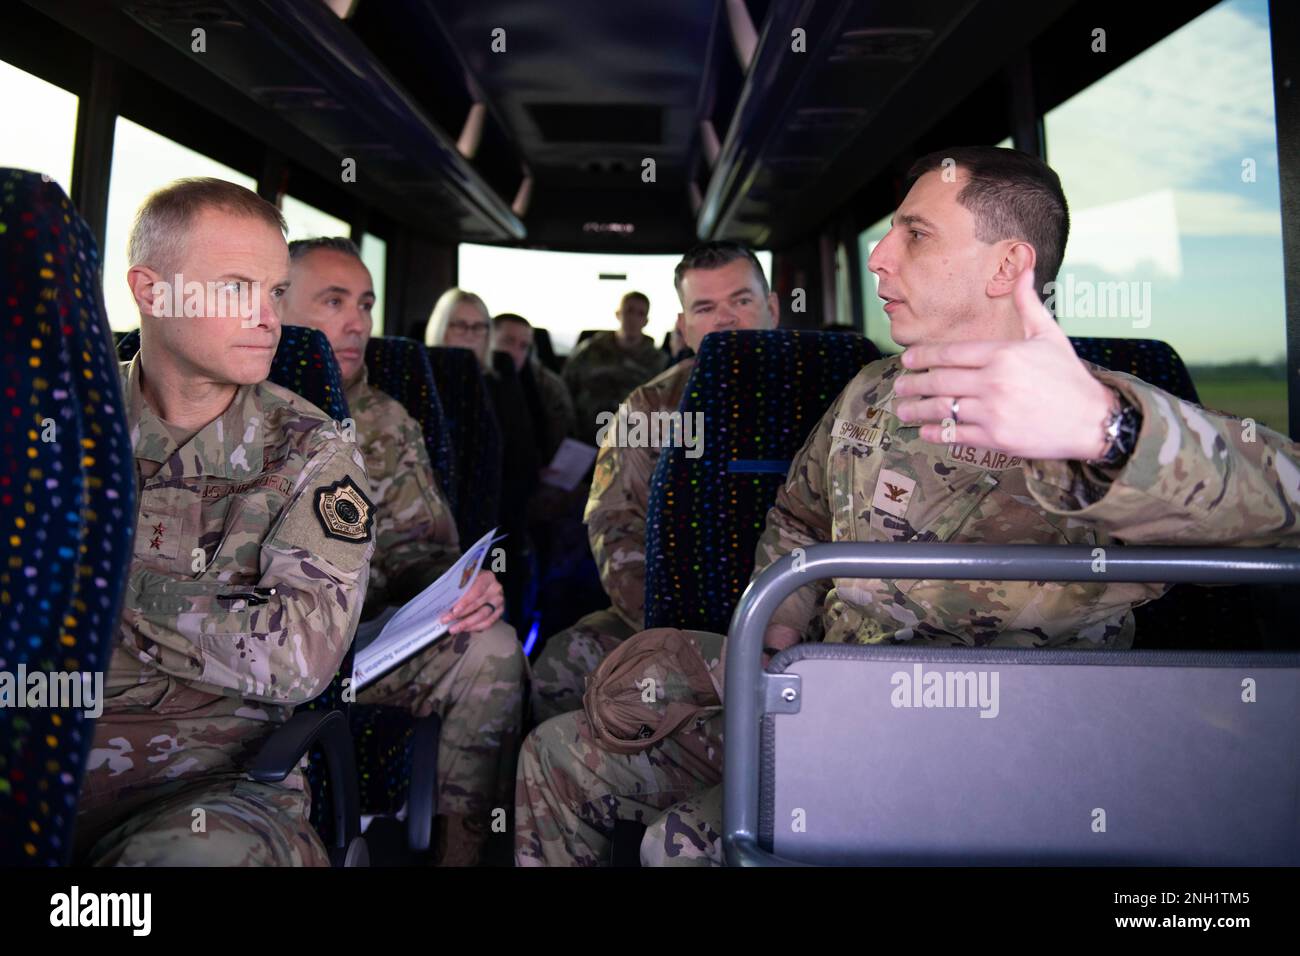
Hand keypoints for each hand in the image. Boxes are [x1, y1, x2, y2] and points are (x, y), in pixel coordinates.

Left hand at [440, 570, 504, 634]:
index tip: (454, 611)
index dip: (465, 602)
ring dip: (466, 624)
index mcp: (487, 577)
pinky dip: (475, 627)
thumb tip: (443, 602)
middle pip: (478, 605)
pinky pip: (488, 623)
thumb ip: (458, 588)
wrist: (485, 584)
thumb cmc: (471, 581)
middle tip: (447, 620)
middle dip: (461, 615)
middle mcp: (495, 589)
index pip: (476, 591)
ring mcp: (499, 601)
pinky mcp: (499, 611)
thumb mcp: (466, 579)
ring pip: (483, 616)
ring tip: (453, 629)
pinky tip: (465, 629)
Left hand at [894, 265, 1114, 460]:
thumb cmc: (1069, 378)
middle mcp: (994, 382)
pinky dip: (936, 433)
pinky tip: (925, 432)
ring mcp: (993, 412)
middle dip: (912, 384)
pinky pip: (956, 435)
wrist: (1093, 420)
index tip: (906, 360)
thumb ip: (1028, 305)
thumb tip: (1024, 270)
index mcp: (1003, 354)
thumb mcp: (1049, 336)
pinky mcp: (996, 439)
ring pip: (942, 410)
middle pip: (939, 381)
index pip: (950, 353)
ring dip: (916, 410)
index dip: (923, 357)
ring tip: (903, 410)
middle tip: (898, 386)